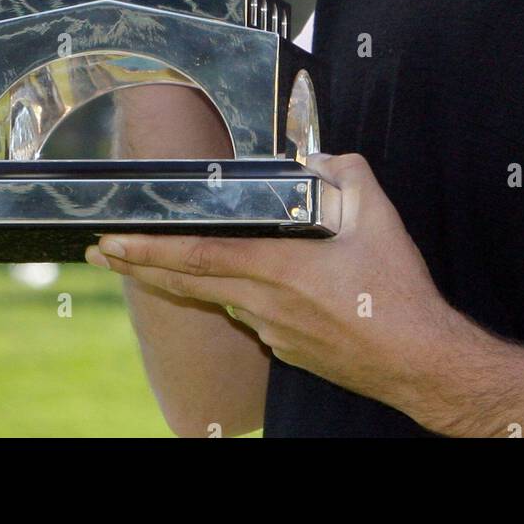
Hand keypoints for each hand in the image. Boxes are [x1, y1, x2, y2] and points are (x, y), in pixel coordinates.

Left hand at [85, 153, 464, 413]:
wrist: (420, 362)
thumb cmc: (398, 293)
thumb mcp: (378, 214)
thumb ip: (344, 174)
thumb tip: (318, 162)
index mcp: (277, 269)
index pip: (197, 255)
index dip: (149, 248)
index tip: (112, 240)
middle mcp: (264, 304)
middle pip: (186, 283)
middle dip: (138, 266)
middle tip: (103, 255)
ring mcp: (273, 332)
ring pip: (217, 298)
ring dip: (180, 280)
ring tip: (153, 264)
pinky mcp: (288, 349)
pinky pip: (249, 314)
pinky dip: (229, 296)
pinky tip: (237, 285)